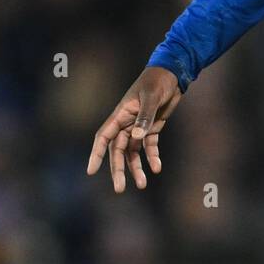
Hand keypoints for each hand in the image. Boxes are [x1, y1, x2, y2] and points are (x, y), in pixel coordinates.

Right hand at [86, 65, 181, 191]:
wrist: (172, 74)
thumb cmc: (158, 81)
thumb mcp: (151, 97)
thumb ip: (145, 117)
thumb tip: (137, 137)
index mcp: (120, 114)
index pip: (103, 137)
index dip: (97, 154)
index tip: (91, 171)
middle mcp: (127, 123)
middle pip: (118, 150)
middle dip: (118, 169)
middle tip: (119, 189)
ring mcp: (139, 126)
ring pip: (133, 152)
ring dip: (136, 168)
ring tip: (142, 184)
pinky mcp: (152, 127)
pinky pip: (149, 146)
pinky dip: (152, 157)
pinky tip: (157, 168)